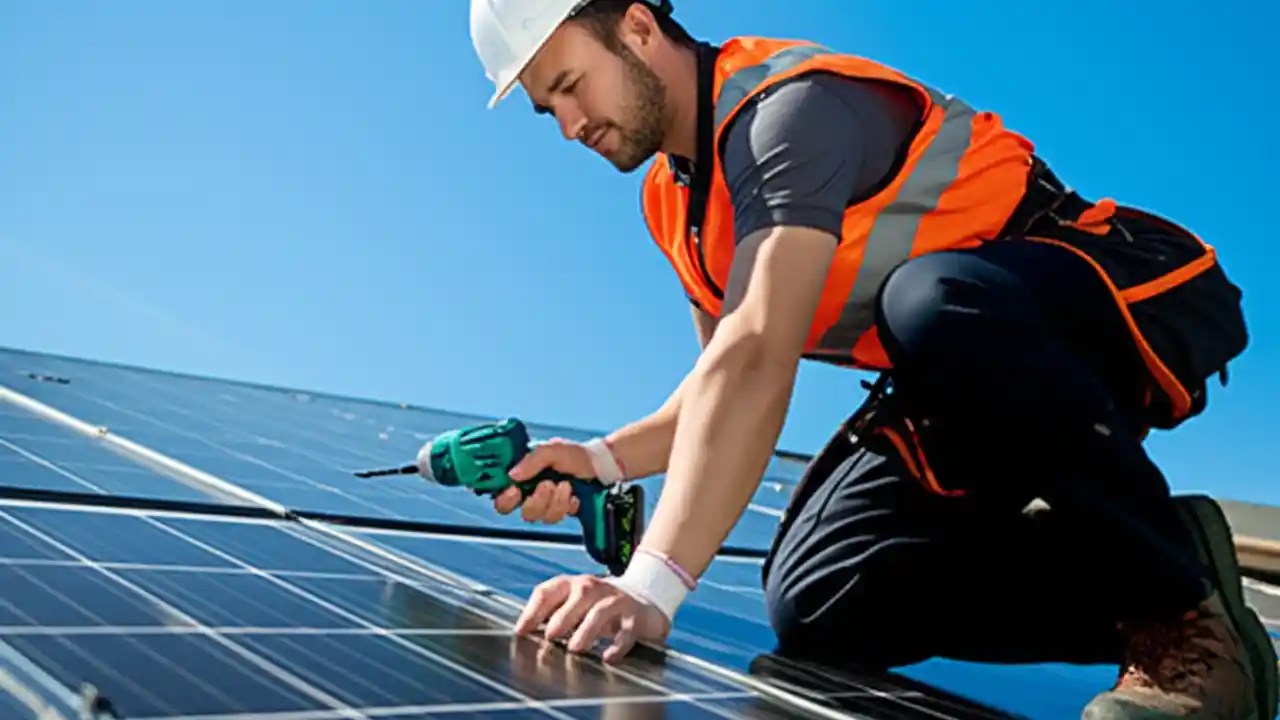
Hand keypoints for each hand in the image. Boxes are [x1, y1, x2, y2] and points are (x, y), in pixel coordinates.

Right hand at [495, 437, 590, 523]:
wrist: (601, 466)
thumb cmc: (575, 454)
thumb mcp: (552, 449)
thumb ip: (532, 460)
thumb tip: (513, 474)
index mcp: (523, 476)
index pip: (501, 494)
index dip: (504, 498)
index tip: (515, 490)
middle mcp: (531, 492)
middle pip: (520, 511)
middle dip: (535, 500)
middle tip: (547, 485)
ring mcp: (546, 504)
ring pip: (539, 516)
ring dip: (554, 500)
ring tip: (566, 485)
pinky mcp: (561, 512)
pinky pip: (557, 517)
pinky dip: (566, 504)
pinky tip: (574, 493)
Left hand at [515, 574, 670, 663]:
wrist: (644, 598)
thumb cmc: (598, 605)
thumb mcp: (574, 604)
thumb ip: (552, 615)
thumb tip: (525, 634)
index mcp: (571, 585)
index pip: (548, 591)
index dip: (532, 611)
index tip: (521, 632)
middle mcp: (593, 588)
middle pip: (578, 597)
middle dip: (562, 617)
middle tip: (550, 637)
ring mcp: (615, 601)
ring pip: (601, 612)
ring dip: (586, 630)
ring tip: (574, 648)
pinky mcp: (634, 618)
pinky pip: (627, 632)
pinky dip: (618, 645)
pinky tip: (608, 657)